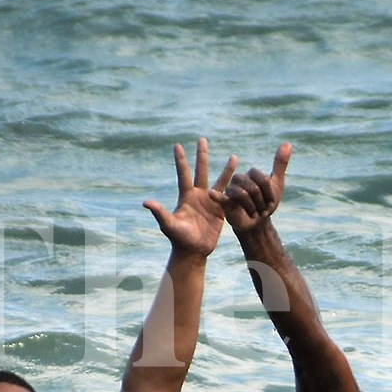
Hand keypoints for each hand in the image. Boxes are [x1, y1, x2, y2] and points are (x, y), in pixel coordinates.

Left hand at [143, 138, 236, 256]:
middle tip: (202, 139)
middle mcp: (198, 196)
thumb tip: (146, 202)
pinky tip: (245, 179)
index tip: (177, 145)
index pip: (183, 173)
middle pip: (201, 171)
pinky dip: (237, 189)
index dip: (180, 160)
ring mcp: (210, 202)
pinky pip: (230, 197)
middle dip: (202, 155)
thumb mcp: (168, 225)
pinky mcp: (221, 211)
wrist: (193, 252)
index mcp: (186, 196)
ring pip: (220, 181)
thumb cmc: (179, 239)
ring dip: (227, 170)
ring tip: (234, 156)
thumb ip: (160, 212)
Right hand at [223, 144, 291, 232]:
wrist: (257, 223)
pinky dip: (217, 195)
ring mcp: (231, 189)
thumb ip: (280, 164)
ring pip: (243, 194)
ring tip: (255, 214)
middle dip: (261, 202)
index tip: (271, 202)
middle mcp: (239, 178)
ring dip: (253, 208)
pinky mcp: (224, 201)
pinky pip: (221, 197)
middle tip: (262, 210)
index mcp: (251, 174)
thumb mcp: (277, 183)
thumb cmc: (266, 203)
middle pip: (254, 187)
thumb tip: (287, 143)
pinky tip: (212, 194)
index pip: (263, 180)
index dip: (269, 193)